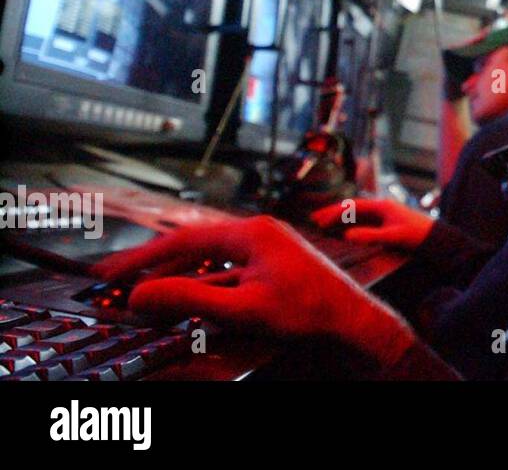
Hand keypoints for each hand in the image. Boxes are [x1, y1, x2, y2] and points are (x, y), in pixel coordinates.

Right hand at [91, 216, 417, 368]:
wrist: (352, 320)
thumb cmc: (307, 312)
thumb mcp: (241, 308)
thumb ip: (189, 299)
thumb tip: (141, 295)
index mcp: (250, 232)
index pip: (182, 240)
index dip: (142, 258)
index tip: (111, 273)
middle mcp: (258, 232)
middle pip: (193, 246)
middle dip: (155, 267)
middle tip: (119, 284)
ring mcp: (266, 247)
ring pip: (209, 260)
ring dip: (178, 278)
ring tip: (146, 297)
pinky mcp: (272, 264)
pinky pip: (227, 269)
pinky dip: (203, 284)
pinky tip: (187, 299)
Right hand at [310, 198, 434, 251]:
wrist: (434, 237)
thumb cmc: (416, 235)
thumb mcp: (394, 236)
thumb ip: (371, 235)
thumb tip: (347, 235)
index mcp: (381, 206)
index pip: (353, 206)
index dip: (335, 212)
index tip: (319, 219)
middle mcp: (380, 207)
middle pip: (352, 207)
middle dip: (333, 212)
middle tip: (314, 218)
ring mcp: (383, 213)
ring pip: (356, 213)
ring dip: (340, 217)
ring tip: (322, 223)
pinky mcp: (385, 222)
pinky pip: (363, 220)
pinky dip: (349, 223)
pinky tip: (341, 229)